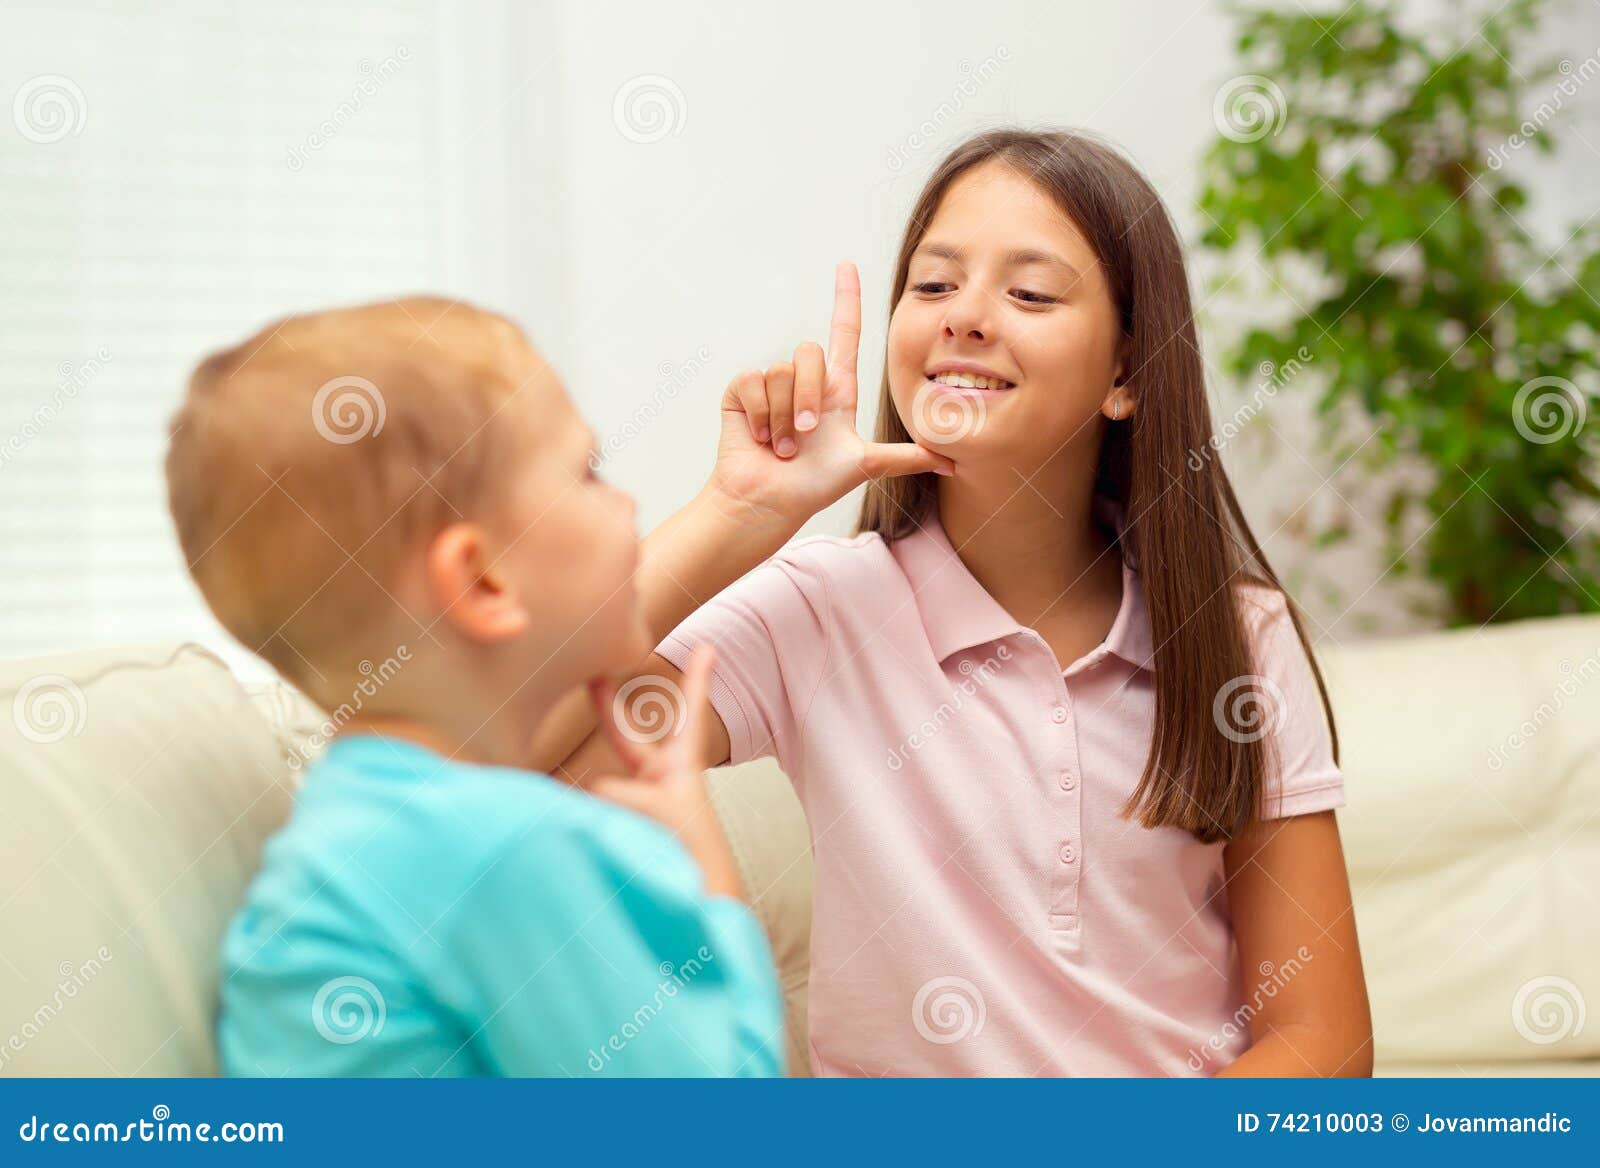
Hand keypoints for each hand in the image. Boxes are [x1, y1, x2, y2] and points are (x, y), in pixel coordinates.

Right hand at [586, 647, 744, 899]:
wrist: (698, 902)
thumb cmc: (688, 849)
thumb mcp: (655, 805)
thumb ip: (610, 791)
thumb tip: (575, 799)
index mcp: (683, 767)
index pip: (691, 712)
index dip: (698, 678)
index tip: (710, 647)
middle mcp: (658, 782)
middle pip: (623, 737)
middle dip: (606, 708)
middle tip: (594, 675)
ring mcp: (636, 808)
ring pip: (601, 790)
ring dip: (608, 808)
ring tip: (637, 835)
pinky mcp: (618, 829)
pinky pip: (592, 816)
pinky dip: (591, 827)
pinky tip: (591, 842)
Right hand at [710, 261, 953, 529]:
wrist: (769, 503)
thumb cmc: (813, 487)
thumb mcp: (865, 465)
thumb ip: (906, 457)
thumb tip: (952, 463)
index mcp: (836, 391)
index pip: (844, 333)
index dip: (846, 298)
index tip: (847, 265)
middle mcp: (804, 383)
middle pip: (810, 353)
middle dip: (809, 398)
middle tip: (807, 436)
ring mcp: (771, 387)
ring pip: (781, 371)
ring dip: (783, 417)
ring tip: (782, 447)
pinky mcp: (741, 393)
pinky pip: (752, 381)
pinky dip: (759, 415)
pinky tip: (759, 437)